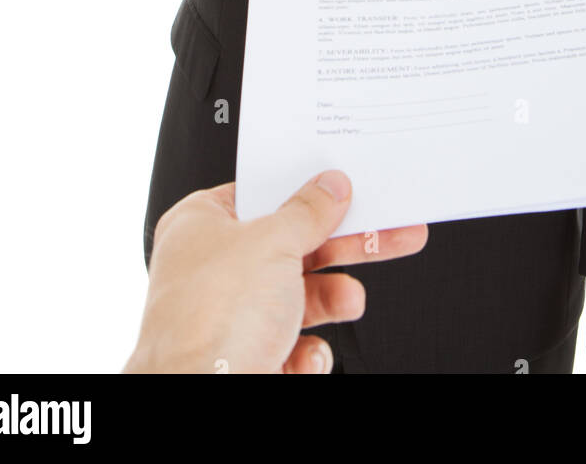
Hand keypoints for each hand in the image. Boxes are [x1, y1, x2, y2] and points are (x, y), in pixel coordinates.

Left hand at [123, 171, 427, 373]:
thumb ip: (308, 211)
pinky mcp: (245, 356)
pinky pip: (293, 341)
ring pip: (298, 296)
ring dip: (331, 298)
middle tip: (385, 232)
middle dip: (340, 245)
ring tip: (351, 299)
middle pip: (291, 244)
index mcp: (201, 225)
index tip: (342, 188)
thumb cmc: (210, 320)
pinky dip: (308, 350)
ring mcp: (227, 315)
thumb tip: (329, 187)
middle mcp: (211, 268)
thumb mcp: (273, 243)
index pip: (260, 195)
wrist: (201, 399)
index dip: (303, 189)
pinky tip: (305, 353)